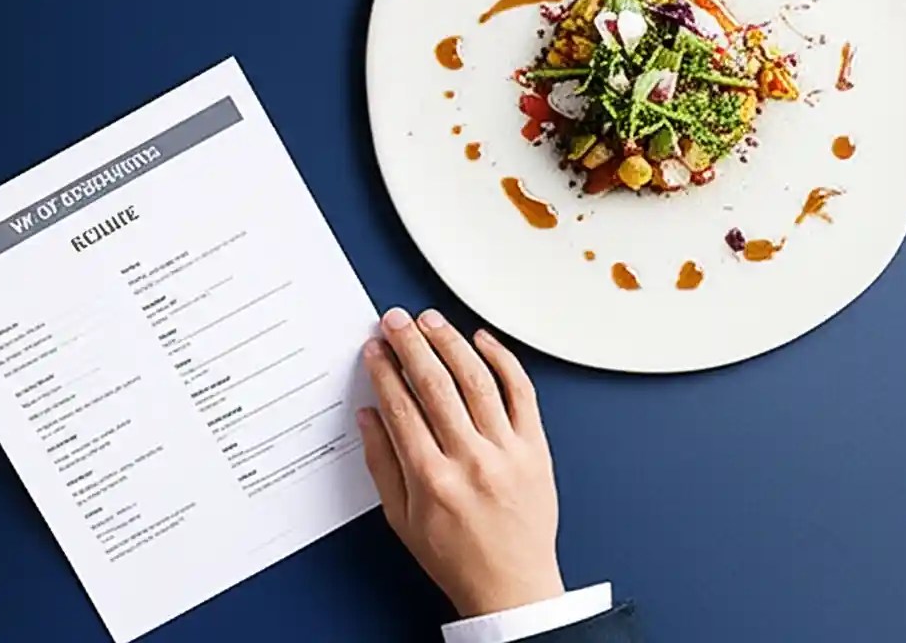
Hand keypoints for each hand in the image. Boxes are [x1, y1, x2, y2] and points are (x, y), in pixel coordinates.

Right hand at [357, 308, 563, 617]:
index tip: (373, 350)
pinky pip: (521, 392)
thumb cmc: (456, 556)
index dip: (384, 372)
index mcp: (432, 480)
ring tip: (430, 321)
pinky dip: (502, 360)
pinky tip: (482, 341)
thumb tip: (369, 415)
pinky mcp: (536, 448)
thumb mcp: (401, 518)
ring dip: (450, 342)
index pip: (402, 408)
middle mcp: (471, 461)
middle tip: (395, 320)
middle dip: (410, 345)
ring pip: (477, 380)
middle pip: (436, 385)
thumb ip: (382, 463)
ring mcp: (507, 452)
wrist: (512, 584)